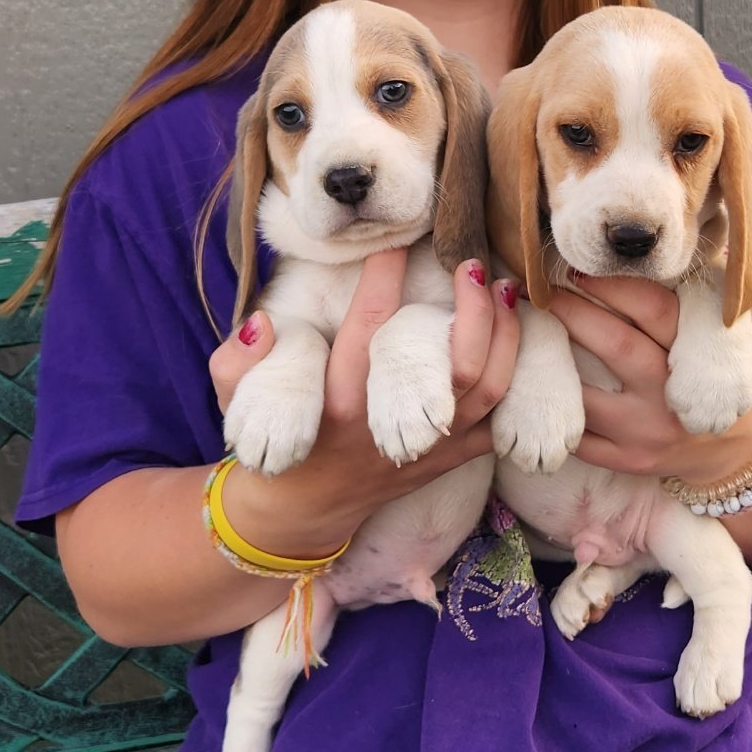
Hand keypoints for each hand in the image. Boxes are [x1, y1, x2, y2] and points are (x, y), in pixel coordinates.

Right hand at [208, 247, 520, 554]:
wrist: (304, 509)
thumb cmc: (274, 438)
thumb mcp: (234, 402)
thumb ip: (237, 361)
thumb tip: (260, 323)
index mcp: (336, 403)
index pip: (368, 331)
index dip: (384, 280)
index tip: (395, 242)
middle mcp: (387, 425)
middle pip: (449, 366)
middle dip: (470, 310)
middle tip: (472, 263)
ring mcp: (426, 446)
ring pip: (486, 390)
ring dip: (504, 337)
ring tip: (503, 291)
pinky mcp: (449, 460)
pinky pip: (498, 421)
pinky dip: (516, 378)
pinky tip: (517, 337)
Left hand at [547, 273, 751, 484]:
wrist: (731, 450)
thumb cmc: (710, 377)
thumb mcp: (716, 337)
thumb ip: (689, 298)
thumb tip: (642, 248)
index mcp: (698, 357)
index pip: (655, 310)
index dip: (614, 285)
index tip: (579, 268)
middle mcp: (672, 397)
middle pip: (618, 345)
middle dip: (574, 312)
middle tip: (543, 291)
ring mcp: (647, 434)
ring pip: (588, 395)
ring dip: (552, 362)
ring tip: (528, 332)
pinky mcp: (627, 462)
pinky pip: (579, 436)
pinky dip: (554, 409)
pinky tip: (533, 383)